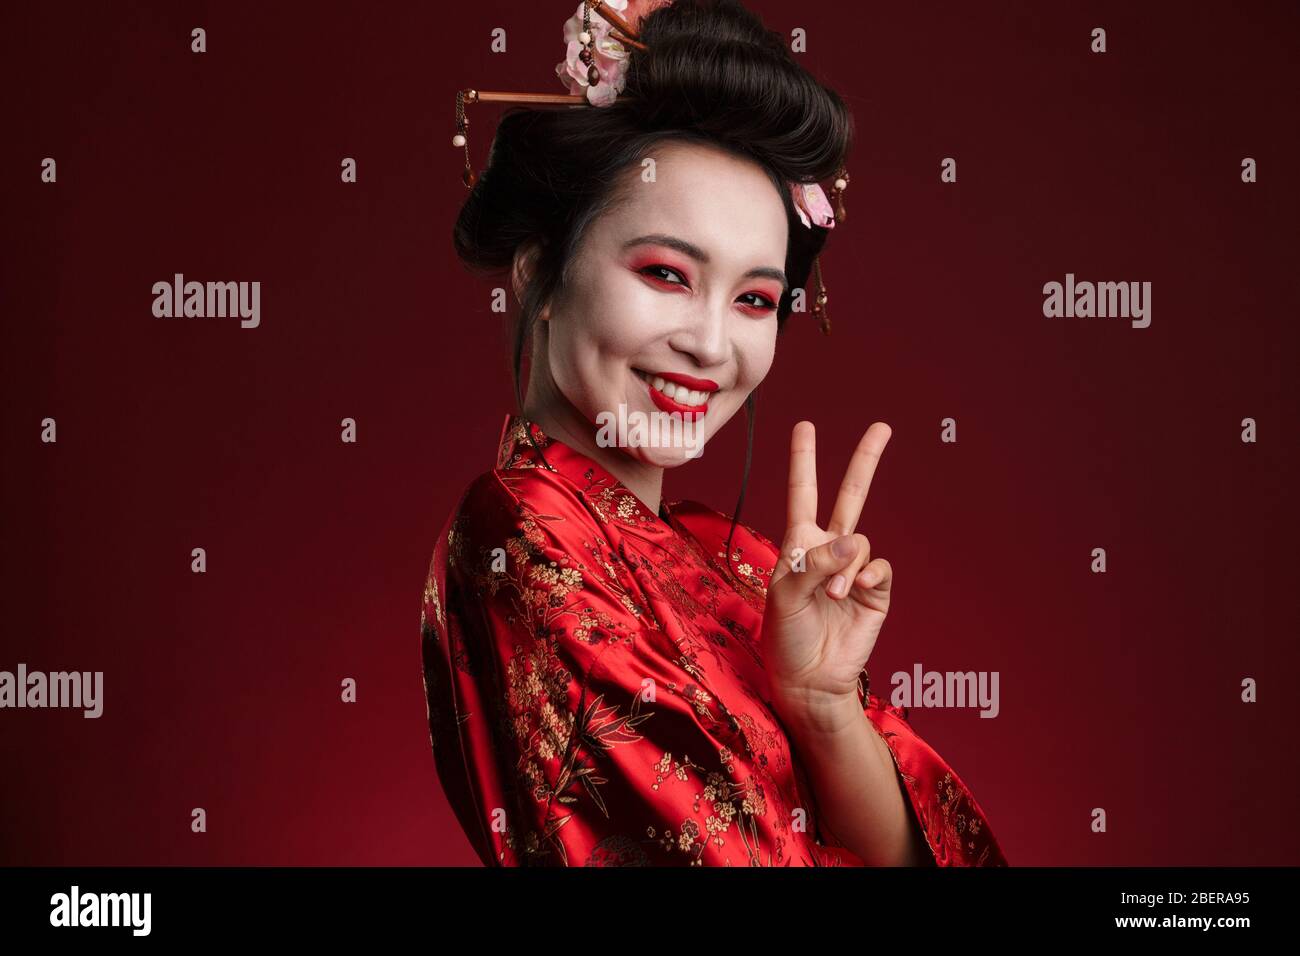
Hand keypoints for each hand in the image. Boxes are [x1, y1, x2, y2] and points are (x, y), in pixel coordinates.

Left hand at [761, 420, 893, 731]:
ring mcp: (853, 570)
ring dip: (846, 565)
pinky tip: (856, 591)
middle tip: (882, 427)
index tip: (805, 426)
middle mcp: (827, 551)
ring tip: (834, 594)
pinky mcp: (875, 593)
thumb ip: (814, 563)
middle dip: (865, 461)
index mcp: (798, 546)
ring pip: (860, 541)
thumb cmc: (784, 637)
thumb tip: (852, 540)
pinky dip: (867, 575)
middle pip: (850, 496)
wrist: (808, 680)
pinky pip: (879, 569)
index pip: (803, 493)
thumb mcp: (784, 595)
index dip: (804, 459)